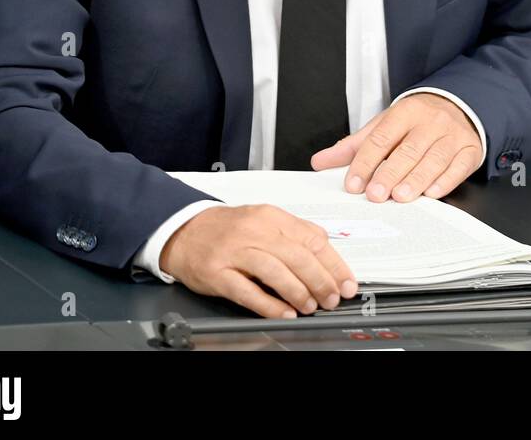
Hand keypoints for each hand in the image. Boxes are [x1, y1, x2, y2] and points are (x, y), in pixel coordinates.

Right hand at [160, 204, 357, 318]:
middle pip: (298, 256)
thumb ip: (295, 233)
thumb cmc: (228, 229)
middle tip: (332, 298)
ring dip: (299, 292)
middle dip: (321, 281)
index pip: (313, 239)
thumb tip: (328, 254)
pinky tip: (284, 313)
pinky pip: (248, 291)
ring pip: (276, 271)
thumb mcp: (264, 220)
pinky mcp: (217, 272)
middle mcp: (255, 231)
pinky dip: (270, 304)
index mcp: (272, 217)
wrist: (184, 230)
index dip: (334, 264)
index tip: (346, 282)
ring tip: (311, 306)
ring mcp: (235, 251)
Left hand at [311, 93, 482, 202]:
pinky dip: (446, 181)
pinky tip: (432, 193)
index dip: (366, 161)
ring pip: (434, 158)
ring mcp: (452, 135)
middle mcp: (430, 122)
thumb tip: (320, 162)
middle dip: (390, 173)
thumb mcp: (385, 125)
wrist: (458, 106)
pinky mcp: (470, 149)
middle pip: (408, 149)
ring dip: (416, 179)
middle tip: (376, 194)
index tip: (353, 183)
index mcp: (405, 112)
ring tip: (400, 196)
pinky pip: (459, 166)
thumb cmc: (416, 121)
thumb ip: (354, 146)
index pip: (382, 138)